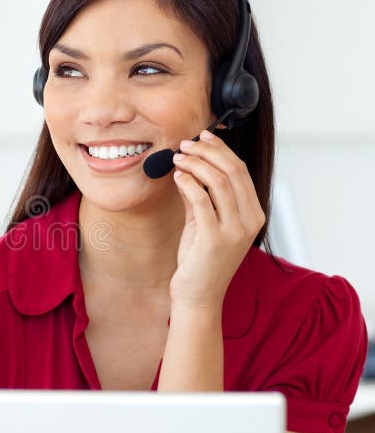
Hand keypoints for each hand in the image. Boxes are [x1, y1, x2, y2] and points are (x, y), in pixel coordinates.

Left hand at [169, 129, 264, 307]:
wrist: (198, 295)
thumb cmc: (200, 260)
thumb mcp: (203, 222)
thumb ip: (200, 197)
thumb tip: (188, 168)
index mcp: (253, 214)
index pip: (241, 171)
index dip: (221, 150)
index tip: (202, 137)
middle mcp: (250, 221)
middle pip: (233, 172)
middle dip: (208, 152)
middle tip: (185, 143)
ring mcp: (234, 231)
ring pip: (219, 182)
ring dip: (196, 164)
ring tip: (178, 157)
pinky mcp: (214, 239)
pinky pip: (202, 201)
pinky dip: (189, 183)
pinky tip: (177, 176)